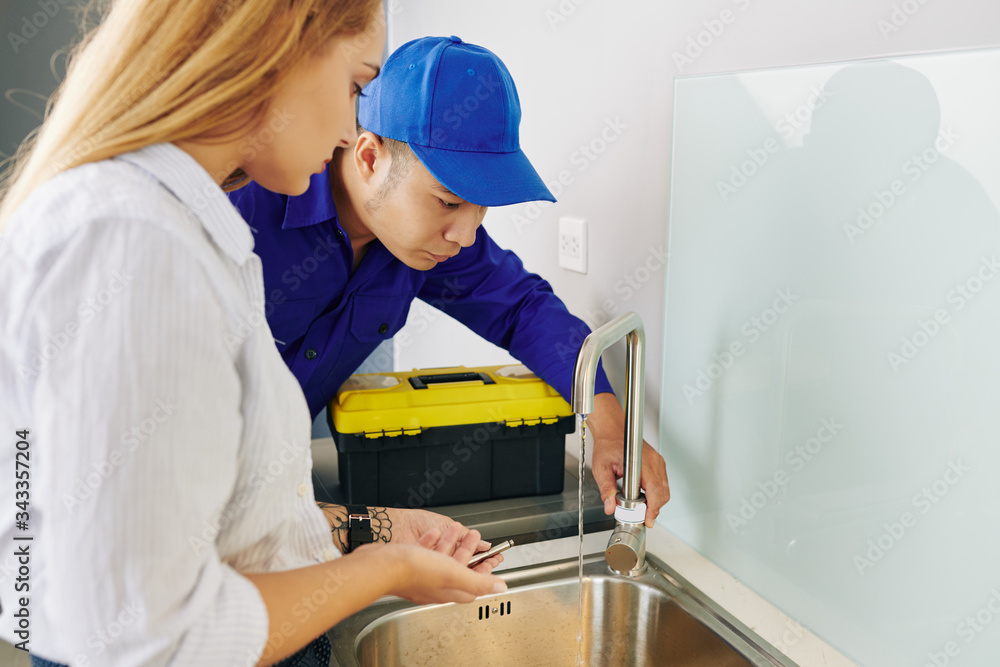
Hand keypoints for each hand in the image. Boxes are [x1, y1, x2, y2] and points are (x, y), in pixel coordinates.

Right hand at [357, 525, 506, 604]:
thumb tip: (501, 587)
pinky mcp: (407, 565)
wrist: (381, 565)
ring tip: (456, 529)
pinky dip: (432, 542)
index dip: (486, 570)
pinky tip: (434, 533)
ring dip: (450, 542)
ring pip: (440, 558)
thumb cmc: (414, 571)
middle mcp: (434, 585)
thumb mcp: (454, 574)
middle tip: (476, 538)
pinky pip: (423, 552)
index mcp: (448, 590)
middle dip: (468, 551)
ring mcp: (420, 575)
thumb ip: (479, 581)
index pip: (474, 583)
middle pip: (458, 568)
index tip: (492, 558)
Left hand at [587, 392, 669, 527]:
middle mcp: (654, 462)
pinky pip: (662, 483)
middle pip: (663, 493)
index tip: (648, 519)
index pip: (655, 491)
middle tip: (642, 517)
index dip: (653, 509)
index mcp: (641, 463)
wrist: (612, 430)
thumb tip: (610, 507)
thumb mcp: (601, 468)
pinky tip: (645, 497)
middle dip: (654, 508)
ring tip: (643, 509)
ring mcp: (658, 461)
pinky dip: (656, 493)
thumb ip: (606, 489)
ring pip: (664, 489)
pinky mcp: (658, 463)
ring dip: (656, 501)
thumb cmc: (608, 445)